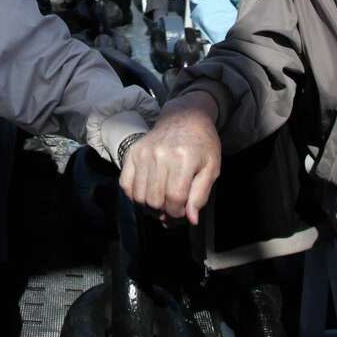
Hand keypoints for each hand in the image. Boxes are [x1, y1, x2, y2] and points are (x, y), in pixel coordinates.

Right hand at [119, 91, 220, 224]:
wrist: (185, 117)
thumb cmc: (202, 144)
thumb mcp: (211, 168)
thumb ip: (201, 195)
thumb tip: (191, 219)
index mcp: (184, 158)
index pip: (175, 198)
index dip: (178, 212)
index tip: (183, 210)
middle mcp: (161, 155)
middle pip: (155, 200)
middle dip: (165, 210)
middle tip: (173, 205)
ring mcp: (144, 153)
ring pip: (139, 196)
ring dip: (150, 205)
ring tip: (161, 199)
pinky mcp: (132, 153)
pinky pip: (125, 184)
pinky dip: (134, 195)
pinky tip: (147, 192)